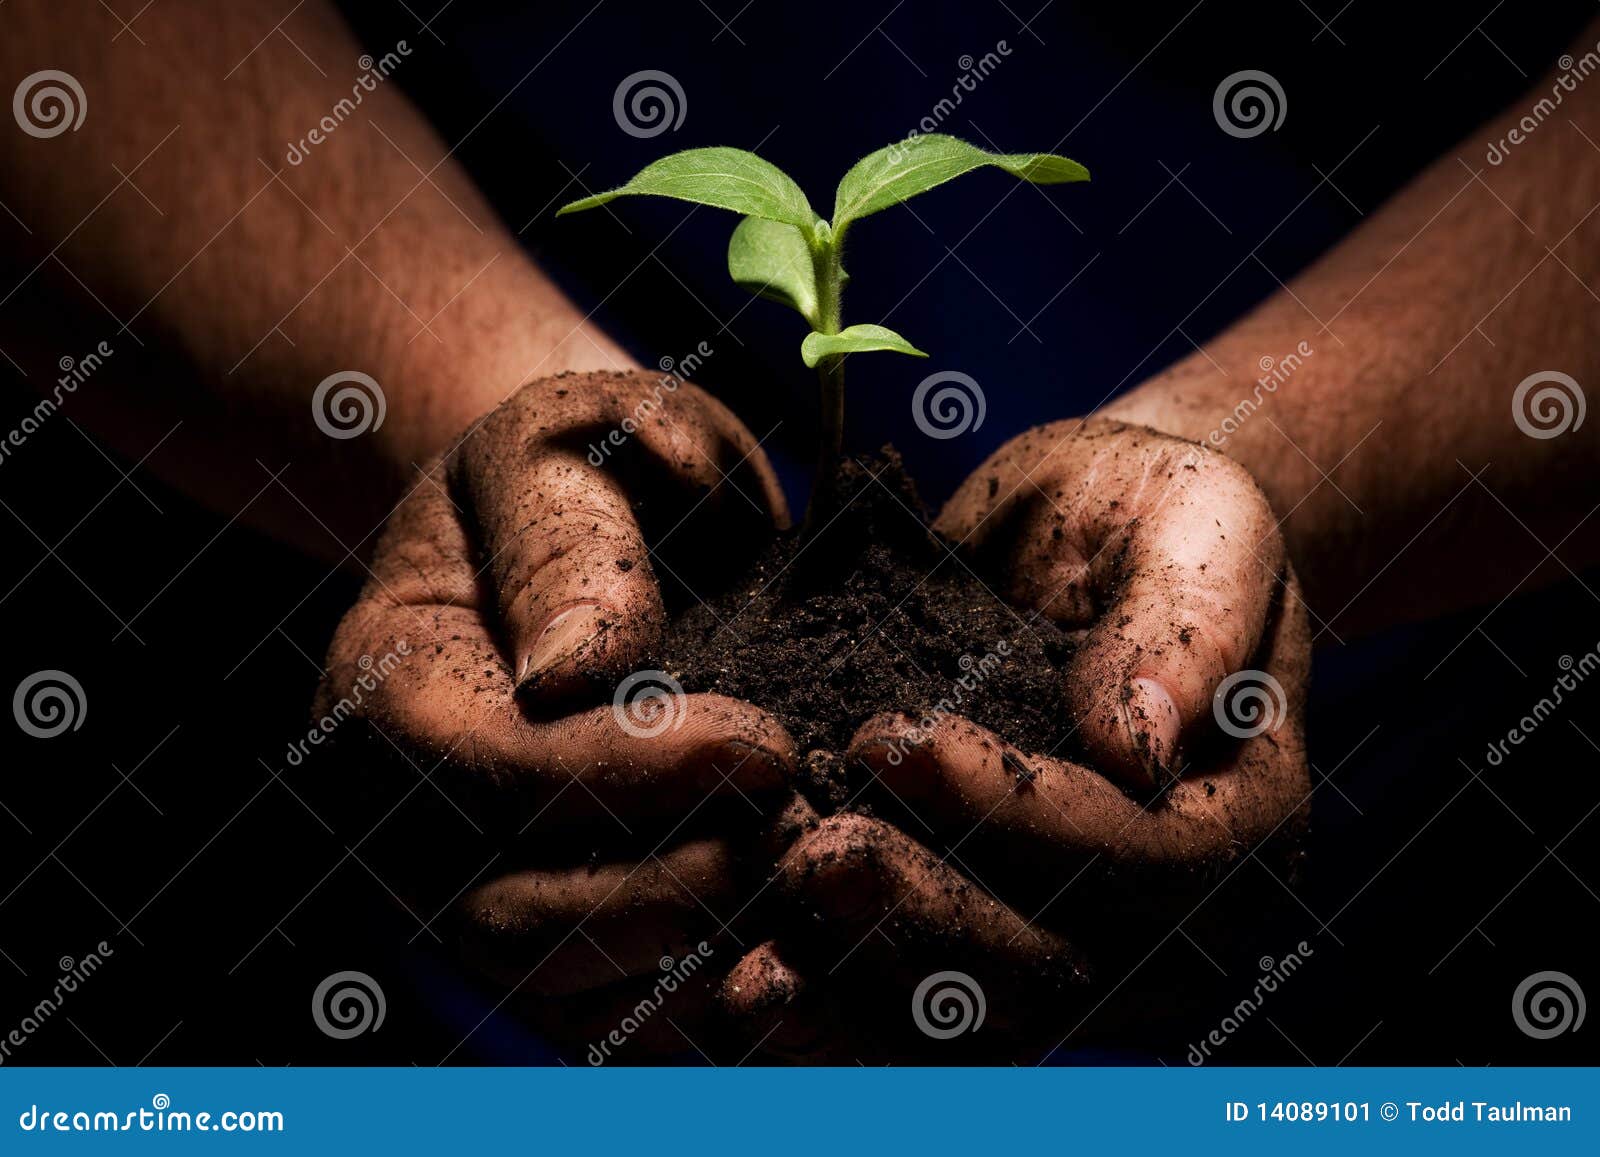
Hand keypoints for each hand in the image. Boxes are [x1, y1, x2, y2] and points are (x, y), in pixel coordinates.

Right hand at [315, 371, 797, 1056]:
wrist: (595, 526)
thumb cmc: (584, 468)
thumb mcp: (564, 448)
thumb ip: (562, 544)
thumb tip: (577, 671)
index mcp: (389, 688)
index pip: (485, 773)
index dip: (623, 776)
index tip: (767, 743)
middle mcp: (408, 816)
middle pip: (508, 920)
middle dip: (668, 891)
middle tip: (798, 831)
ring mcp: (471, 888)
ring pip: (559, 996)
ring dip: (692, 970)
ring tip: (808, 898)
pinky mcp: (550, 931)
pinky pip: (609, 1017)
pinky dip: (699, 1013)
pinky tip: (796, 968)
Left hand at [722, 419, 1310, 1060]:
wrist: (1104, 538)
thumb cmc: (1159, 519)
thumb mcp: (1198, 535)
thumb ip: (1182, 631)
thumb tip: (1137, 749)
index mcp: (1243, 825)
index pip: (1136, 857)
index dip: (1012, 814)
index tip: (886, 739)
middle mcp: (1173, 919)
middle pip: (1051, 967)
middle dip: (918, 919)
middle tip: (804, 861)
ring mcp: (1082, 945)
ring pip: (972, 1015)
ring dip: (854, 999)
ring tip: (744, 970)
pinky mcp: (994, 936)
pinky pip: (916, 1005)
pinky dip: (829, 1004)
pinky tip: (736, 990)